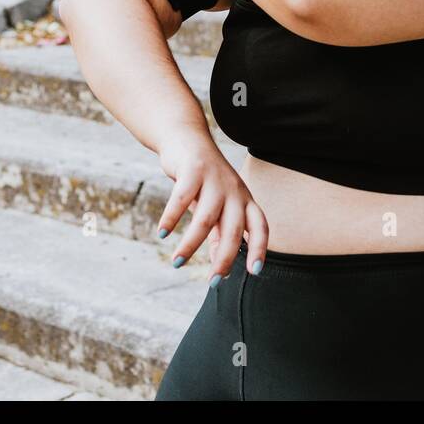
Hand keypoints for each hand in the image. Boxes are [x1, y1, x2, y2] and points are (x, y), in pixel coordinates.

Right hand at [154, 129, 268, 281]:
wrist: (186, 140)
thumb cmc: (203, 180)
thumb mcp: (216, 206)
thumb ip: (219, 232)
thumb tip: (222, 265)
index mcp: (244, 199)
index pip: (260, 226)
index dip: (260, 248)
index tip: (255, 272)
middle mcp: (234, 190)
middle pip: (233, 229)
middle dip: (224, 258)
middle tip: (213, 282)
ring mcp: (214, 179)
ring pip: (205, 219)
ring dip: (190, 244)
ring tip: (177, 263)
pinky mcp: (193, 170)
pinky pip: (182, 199)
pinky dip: (171, 218)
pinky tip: (162, 233)